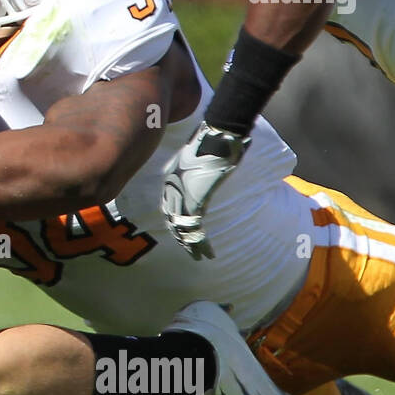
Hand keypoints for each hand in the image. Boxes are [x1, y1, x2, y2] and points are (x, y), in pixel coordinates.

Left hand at [159, 122, 250, 259]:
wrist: (215, 137)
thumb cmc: (213, 140)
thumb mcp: (203, 154)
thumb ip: (207, 161)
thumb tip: (226, 155)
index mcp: (172, 178)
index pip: (168, 205)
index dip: (173, 220)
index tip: (179, 231)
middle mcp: (173, 189)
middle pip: (172, 219)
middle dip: (180, 236)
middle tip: (187, 249)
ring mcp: (181, 196)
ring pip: (182, 228)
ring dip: (191, 245)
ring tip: (199, 257)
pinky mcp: (194, 202)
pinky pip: (194, 229)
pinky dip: (201, 244)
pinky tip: (208, 254)